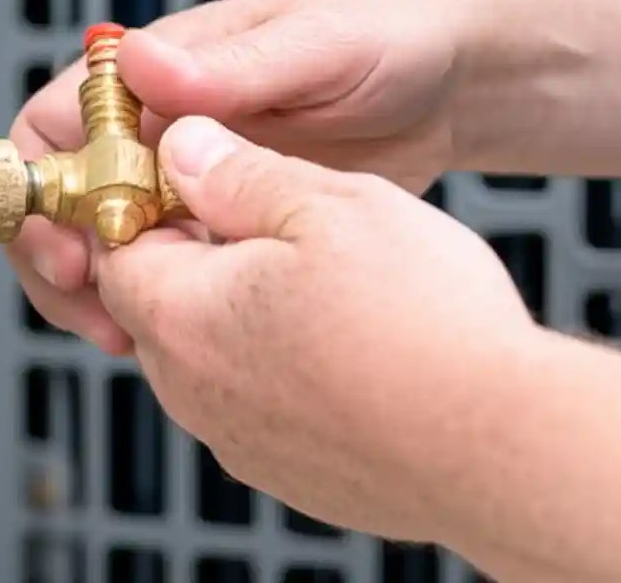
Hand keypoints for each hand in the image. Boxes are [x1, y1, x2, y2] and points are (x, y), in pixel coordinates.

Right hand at [7, 0, 463, 354]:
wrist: (450, 86)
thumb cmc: (382, 38)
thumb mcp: (312, 45)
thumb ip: (227, 66)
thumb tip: (139, 64)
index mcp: (159, 75)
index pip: (55, 126)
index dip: (42, 189)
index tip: (70, 243)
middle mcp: (161, 131)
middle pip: (66, 199)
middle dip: (61, 258)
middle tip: (96, 309)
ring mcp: (191, 183)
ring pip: (110, 245)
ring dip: (107, 292)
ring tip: (130, 335)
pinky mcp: (228, 225)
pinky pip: (171, 270)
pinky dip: (162, 305)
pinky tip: (181, 336)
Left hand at [95, 117, 534, 541]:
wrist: (503, 451)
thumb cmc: (422, 323)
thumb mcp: (329, 206)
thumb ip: (238, 174)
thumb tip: (180, 147)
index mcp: (180, 316)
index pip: (117, 248)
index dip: (152, 204)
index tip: (202, 180)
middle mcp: (192, 391)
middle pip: (159, 305)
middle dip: (199, 258)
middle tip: (275, 224)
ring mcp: (238, 441)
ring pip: (211, 356)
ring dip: (245, 314)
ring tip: (325, 283)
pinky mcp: (288, 474)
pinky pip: (259, 405)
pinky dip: (284, 370)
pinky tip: (351, 348)